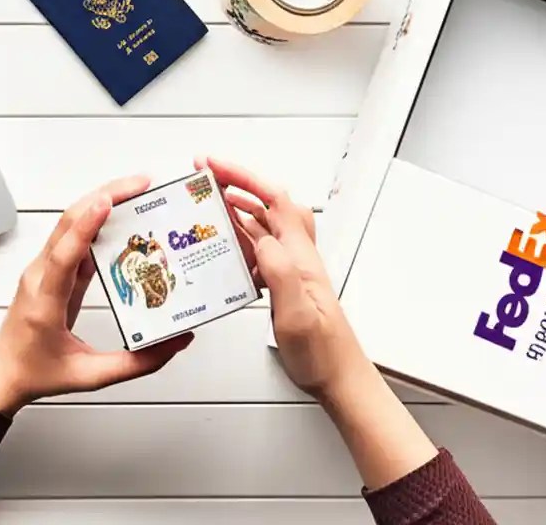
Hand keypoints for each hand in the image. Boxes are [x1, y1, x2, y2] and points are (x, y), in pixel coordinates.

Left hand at [0, 176, 194, 414]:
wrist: (2, 373)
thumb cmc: (36, 372)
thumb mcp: (91, 376)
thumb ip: (137, 363)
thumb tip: (176, 342)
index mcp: (44, 302)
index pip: (63, 256)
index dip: (85, 226)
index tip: (106, 202)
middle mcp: (39, 277)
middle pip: (69, 223)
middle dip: (105, 195)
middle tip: (142, 184)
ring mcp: (43, 270)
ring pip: (70, 223)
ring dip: (101, 200)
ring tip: (138, 191)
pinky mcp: (51, 269)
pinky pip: (73, 235)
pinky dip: (97, 218)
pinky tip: (121, 214)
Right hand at [200, 157, 437, 488]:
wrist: (340, 379)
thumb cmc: (323, 354)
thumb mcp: (297, 315)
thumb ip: (281, 274)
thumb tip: (262, 239)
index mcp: (299, 258)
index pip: (274, 200)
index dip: (244, 177)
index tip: (215, 166)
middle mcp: (297, 257)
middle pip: (268, 203)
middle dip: (236, 181)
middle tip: (205, 175)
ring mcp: (291, 268)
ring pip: (263, 223)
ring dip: (236, 206)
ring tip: (208, 201)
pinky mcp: (285, 282)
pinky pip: (259, 248)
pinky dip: (239, 236)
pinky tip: (226, 245)